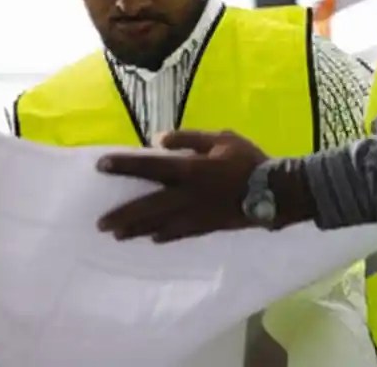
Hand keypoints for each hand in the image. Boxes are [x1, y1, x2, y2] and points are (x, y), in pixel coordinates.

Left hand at [96, 130, 268, 242]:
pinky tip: (153, 239)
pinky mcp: (208, 226)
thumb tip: (157, 139)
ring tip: (117, 235)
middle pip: (148, 206)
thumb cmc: (248, 160)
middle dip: (123, 215)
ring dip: (137, 230)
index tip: (101, 165)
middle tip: (100, 224)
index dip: (124, 165)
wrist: (276, 191)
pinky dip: (165, 236)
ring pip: (160, 224)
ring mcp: (196, 214)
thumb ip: (189, 137)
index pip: (149, 166)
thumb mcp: (221, 138)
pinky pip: (181, 233)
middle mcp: (187, 195)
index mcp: (189, 169)